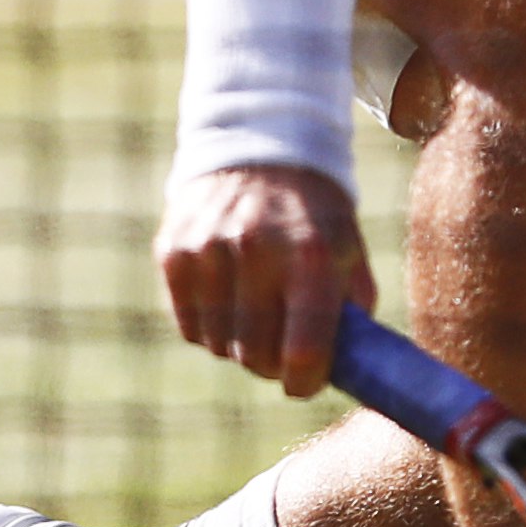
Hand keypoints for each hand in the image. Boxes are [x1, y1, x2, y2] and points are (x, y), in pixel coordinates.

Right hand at [154, 162, 376, 400]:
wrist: (260, 145)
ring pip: (219, 346)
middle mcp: (256, 250)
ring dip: (239, 344)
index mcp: (312, 254)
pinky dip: (209, 326)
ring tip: (257, 311)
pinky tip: (228, 297)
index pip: (303, 351)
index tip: (306, 380)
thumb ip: (352, 313)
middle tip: (283, 348)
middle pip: (255, 356)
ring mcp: (208, 250)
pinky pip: (189, 327)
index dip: (305, 381)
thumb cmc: (316, 214)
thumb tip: (349, 371)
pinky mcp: (173, 251)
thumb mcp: (349, 251)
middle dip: (273, 364)